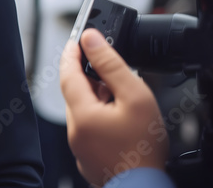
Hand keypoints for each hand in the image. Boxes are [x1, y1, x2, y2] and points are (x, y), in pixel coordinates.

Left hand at [60, 29, 166, 185]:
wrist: (144, 187)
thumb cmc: (143, 151)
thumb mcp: (135, 97)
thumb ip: (112, 65)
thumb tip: (92, 40)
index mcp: (81, 113)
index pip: (67, 73)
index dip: (71, 52)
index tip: (77, 39)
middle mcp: (74, 130)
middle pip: (75, 91)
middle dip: (89, 75)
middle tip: (108, 68)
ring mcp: (80, 145)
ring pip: (83, 110)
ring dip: (97, 97)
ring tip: (122, 98)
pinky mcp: (88, 155)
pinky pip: (90, 127)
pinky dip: (100, 116)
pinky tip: (121, 120)